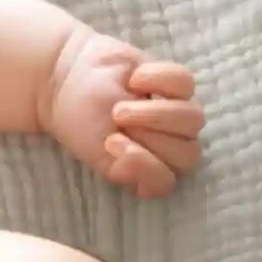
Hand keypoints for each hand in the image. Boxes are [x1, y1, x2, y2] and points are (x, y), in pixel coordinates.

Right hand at [44, 31, 204, 198]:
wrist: (68, 79)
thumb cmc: (79, 119)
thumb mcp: (93, 151)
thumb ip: (122, 169)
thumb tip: (143, 174)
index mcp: (147, 170)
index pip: (165, 181)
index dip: (145, 166)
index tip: (110, 144)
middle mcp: (168, 146)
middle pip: (187, 153)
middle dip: (150, 136)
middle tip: (116, 119)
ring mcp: (178, 115)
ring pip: (193, 120)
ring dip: (157, 112)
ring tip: (123, 104)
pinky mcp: (179, 84)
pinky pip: (187, 83)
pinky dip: (158, 80)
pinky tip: (134, 79)